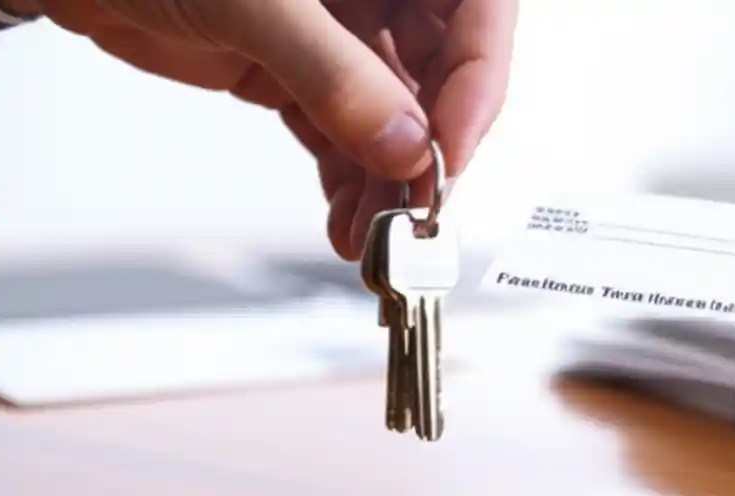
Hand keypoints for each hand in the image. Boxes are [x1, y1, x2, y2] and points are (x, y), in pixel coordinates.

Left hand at [30, 0, 515, 258]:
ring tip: (375, 234)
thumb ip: (333, 74)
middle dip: (431, 149)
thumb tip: (404, 144)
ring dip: (388, 183)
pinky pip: (345, 136)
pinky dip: (350, 184)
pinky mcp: (302, 74)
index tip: (451, 145)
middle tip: (415, 208)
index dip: (480, 79)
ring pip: (394, 117)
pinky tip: (349, 221)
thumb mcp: (254, 3)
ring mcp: (340, 34)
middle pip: (442, 74)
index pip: (479, 11)